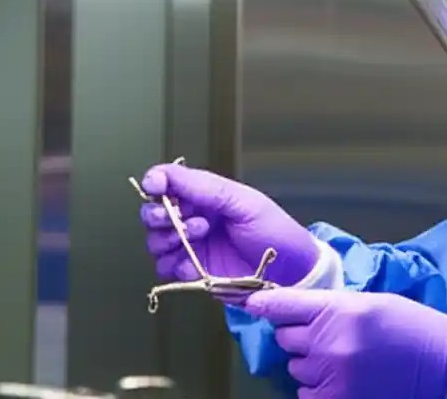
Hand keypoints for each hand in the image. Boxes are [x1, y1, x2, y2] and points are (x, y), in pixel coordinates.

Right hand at [139, 164, 318, 287]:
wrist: (291, 273)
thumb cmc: (275, 232)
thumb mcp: (245, 204)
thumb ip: (207, 189)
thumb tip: (168, 173)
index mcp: (207, 195)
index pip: (170, 181)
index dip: (156, 181)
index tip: (155, 186)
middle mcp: (195, 217)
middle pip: (154, 212)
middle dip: (157, 215)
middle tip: (176, 220)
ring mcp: (193, 245)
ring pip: (156, 241)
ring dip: (166, 241)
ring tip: (194, 240)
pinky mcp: (193, 270)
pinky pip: (167, 267)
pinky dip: (174, 266)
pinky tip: (194, 266)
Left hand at [245, 289, 446, 398]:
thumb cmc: (415, 331)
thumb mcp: (375, 305)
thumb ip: (335, 308)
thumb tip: (299, 313)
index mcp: (342, 310)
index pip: (284, 304)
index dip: (265, 303)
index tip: (252, 303)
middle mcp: (331, 342)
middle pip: (286, 338)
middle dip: (302, 337)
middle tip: (330, 339)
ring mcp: (332, 376)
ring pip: (296, 368)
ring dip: (312, 365)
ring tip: (347, 364)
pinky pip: (306, 395)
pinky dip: (319, 390)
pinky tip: (346, 383)